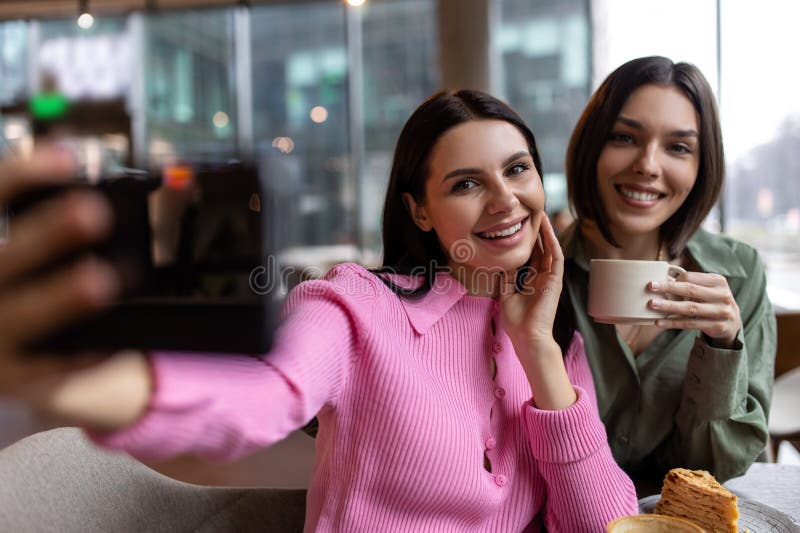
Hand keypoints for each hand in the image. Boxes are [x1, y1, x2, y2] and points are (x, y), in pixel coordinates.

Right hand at [0, 148, 150, 428]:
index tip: (68, 157)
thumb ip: (97, 215)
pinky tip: (106, 345)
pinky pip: (46, 369)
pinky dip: (77, 356)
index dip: (23, 174)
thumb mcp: (47, 248)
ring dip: (59, 297)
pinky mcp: (15, 375)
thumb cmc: (35, 286)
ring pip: (20, 315)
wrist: (5, 350)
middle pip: (5, 257)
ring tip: (99, 280)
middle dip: (47, 233)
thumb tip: (178, 186)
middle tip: (91, 212)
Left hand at [499, 213, 563, 347]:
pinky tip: (548, 230)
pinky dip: (552, 243)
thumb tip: (503, 260)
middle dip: (537, 232)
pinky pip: (556, 258)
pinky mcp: (555, 281)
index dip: (527, 240)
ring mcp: (550, 278)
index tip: (519, 225)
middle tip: (531, 213)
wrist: (526, 337)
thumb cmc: (516, 321)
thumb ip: (507, 277)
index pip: (530, 255)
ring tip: (541, 215)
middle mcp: (542, 277)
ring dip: (547, 232)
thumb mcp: (506, 294)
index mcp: (531, 280)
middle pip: (541, 249)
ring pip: (550, 249)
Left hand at [648, 271, 741, 347]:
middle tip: (650, 287)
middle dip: (668, 288)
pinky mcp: (717, 326)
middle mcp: (722, 295)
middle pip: (691, 290)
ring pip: (690, 308)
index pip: (692, 277)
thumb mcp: (707, 290)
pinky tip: (659, 322)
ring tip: (652, 305)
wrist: (733, 323)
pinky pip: (690, 324)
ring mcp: (721, 311)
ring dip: (669, 306)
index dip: (673, 280)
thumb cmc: (713, 301)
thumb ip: (689, 284)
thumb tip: (663, 280)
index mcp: (718, 281)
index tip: (657, 283)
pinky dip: (673, 323)